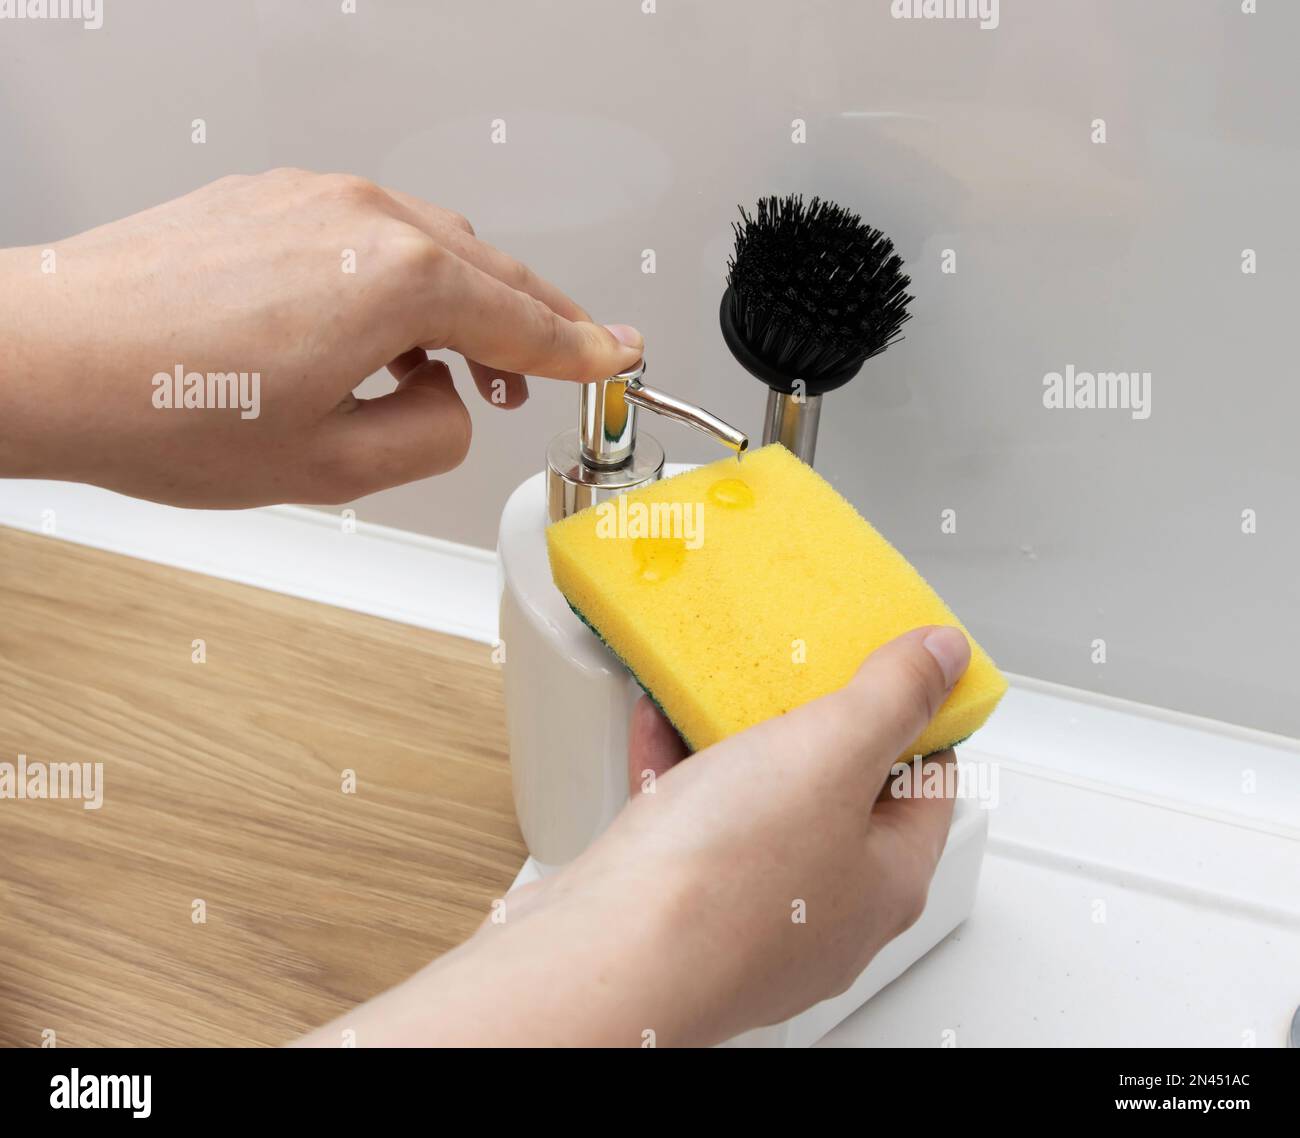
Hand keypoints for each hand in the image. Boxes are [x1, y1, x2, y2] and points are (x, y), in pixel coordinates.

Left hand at [0, 168, 642, 506]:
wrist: (46, 359)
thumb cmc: (166, 411)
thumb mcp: (336, 468)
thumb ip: (436, 433)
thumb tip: (457, 401)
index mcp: (397, 281)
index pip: (525, 320)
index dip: (583, 350)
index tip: (621, 356)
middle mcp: (364, 217)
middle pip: (490, 269)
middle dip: (533, 323)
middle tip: (558, 368)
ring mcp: (314, 196)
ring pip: (434, 244)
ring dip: (465, 304)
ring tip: (456, 369)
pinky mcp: (271, 196)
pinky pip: (374, 232)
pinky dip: (403, 280)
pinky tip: (380, 333)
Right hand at [296, 626, 969, 1046]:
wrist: (597, 964)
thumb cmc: (713, 886)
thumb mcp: (823, 752)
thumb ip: (887, 694)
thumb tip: (939, 649)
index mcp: (883, 871)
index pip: (932, 773)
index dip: (912, 703)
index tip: (883, 650)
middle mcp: (823, 901)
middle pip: (838, 783)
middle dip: (808, 712)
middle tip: (787, 654)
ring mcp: (748, 906)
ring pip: (760, 797)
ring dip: (736, 732)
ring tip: (713, 676)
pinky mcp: (676, 901)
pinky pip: (694, 818)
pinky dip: (682, 768)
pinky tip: (654, 727)